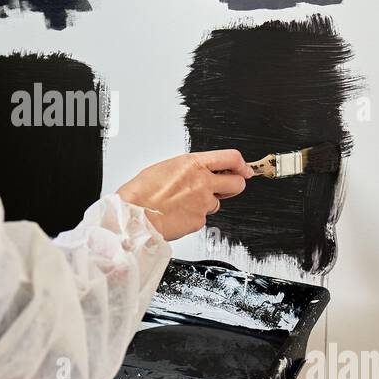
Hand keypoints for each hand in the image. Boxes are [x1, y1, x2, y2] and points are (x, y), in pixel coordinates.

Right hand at [116, 149, 252, 240]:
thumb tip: (197, 172)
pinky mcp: (199, 220)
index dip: (241, 165)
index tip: (244, 170)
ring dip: (206, 204)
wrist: (134, 215)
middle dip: (233, 186)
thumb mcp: (166, 168)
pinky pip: (202, 218)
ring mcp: (203, 203)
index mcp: (194, 164)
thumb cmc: (142, 192)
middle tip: (223, 188)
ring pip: (217, 203)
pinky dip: (193, 217)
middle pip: (237, 183)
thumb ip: (188, 169)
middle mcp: (202, 182)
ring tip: (184, 203)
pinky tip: (178, 214)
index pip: (231, 158)